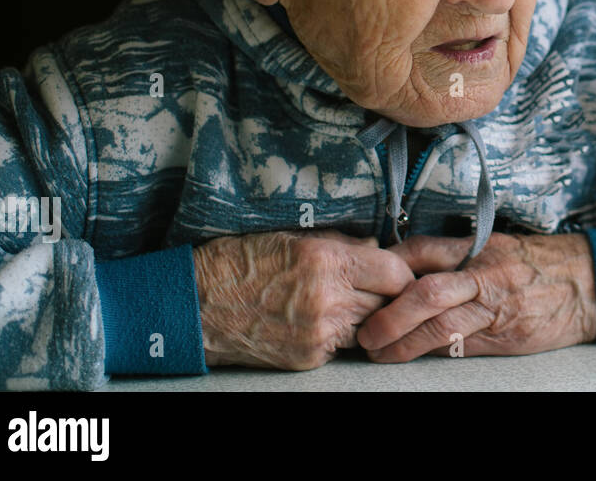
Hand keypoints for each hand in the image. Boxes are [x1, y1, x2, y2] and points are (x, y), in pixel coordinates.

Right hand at [192, 229, 413, 370]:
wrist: (196, 306)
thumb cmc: (240, 263)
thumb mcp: (292, 237)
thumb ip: (341, 243)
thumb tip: (376, 250)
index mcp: (326, 261)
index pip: (394, 271)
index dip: (399, 270)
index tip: (394, 269)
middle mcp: (328, 299)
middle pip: (386, 301)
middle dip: (385, 294)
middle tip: (374, 286)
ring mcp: (319, 333)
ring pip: (368, 325)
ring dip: (364, 314)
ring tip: (342, 301)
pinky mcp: (309, 358)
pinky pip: (342, 344)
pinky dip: (340, 332)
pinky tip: (319, 319)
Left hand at [357, 231, 595, 361]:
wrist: (587, 283)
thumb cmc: (538, 263)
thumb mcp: (498, 247)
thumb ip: (458, 257)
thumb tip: (410, 270)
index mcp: (477, 246)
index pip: (420, 250)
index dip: (388, 266)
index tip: (367, 282)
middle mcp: (483, 273)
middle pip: (425, 292)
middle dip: (389, 315)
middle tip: (365, 332)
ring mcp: (494, 305)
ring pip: (440, 326)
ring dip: (403, 343)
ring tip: (379, 352)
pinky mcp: (505, 333)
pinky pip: (463, 345)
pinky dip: (435, 352)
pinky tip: (415, 357)